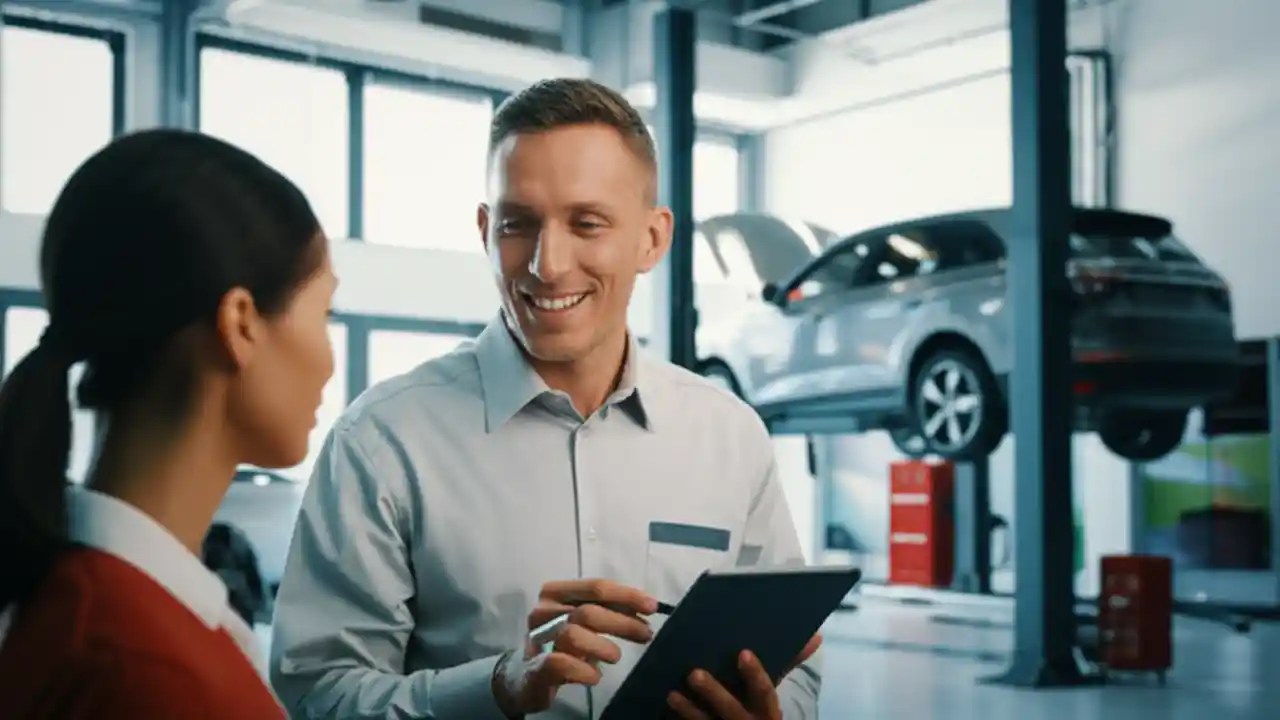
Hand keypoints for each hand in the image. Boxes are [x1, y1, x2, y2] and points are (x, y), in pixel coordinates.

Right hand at [493, 579, 659, 715]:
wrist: (525, 677)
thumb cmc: (561, 642)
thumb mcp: (584, 620)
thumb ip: (609, 611)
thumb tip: (646, 607)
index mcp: (555, 592)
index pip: (596, 587)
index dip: (626, 596)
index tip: (652, 606)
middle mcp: (542, 612)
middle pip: (588, 611)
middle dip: (623, 623)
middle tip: (646, 635)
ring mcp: (535, 640)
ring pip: (573, 635)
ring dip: (602, 648)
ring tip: (615, 657)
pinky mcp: (534, 668)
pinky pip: (560, 663)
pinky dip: (584, 670)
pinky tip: (594, 676)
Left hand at [667, 633, 822, 719]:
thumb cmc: (760, 709)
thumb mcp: (772, 690)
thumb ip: (789, 663)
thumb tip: (816, 636)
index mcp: (768, 710)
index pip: (765, 692)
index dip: (755, 675)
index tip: (743, 653)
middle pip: (733, 711)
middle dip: (714, 693)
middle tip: (694, 673)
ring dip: (690, 709)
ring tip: (672, 693)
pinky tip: (669, 705)